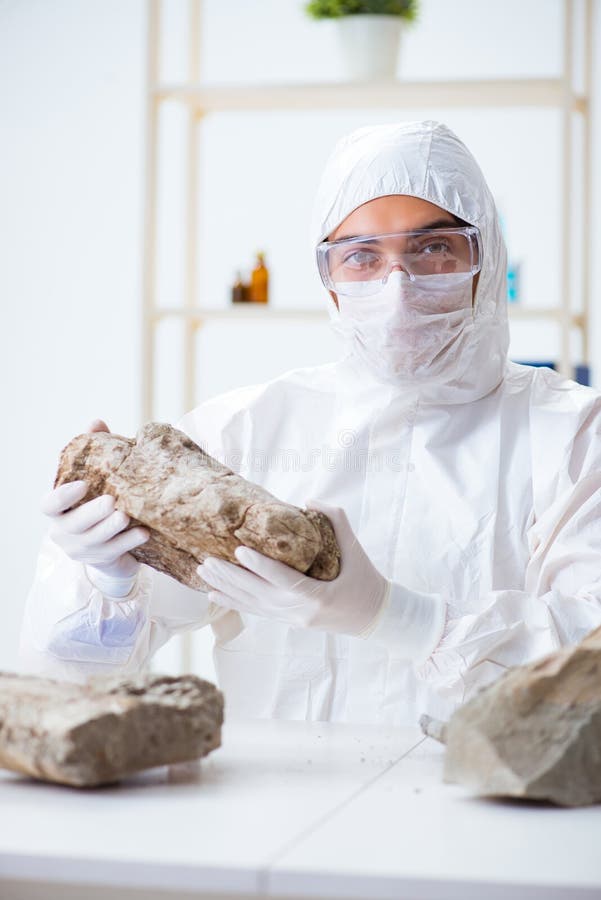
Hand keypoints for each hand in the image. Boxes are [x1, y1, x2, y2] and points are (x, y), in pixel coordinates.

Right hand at [41, 419, 148, 589]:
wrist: (113, 541)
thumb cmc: (101, 499)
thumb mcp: (97, 475)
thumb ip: (94, 450)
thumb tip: (96, 422)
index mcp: (58, 510)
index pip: (49, 505)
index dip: (62, 497)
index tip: (83, 485)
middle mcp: (64, 532)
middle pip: (73, 525)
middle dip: (91, 514)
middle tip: (111, 502)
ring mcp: (81, 550)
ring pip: (94, 541)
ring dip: (111, 529)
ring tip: (126, 517)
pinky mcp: (101, 561)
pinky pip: (115, 553)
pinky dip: (129, 542)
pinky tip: (144, 533)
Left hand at [197, 499, 388, 635]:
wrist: (372, 617)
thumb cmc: (365, 579)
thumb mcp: (356, 549)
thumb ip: (336, 521)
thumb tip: (309, 500)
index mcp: (317, 596)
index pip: (283, 580)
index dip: (260, 566)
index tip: (238, 549)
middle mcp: (299, 612)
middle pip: (258, 594)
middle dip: (231, 577)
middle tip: (207, 560)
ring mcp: (290, 619)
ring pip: (252, 604)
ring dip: (225, 589)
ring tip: (203, 573)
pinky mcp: (286, 621)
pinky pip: (255, 611)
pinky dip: (233, 602)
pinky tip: (213, 594)